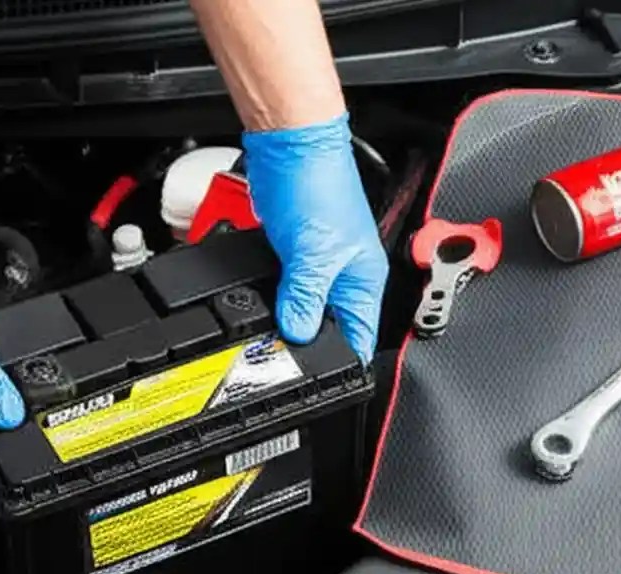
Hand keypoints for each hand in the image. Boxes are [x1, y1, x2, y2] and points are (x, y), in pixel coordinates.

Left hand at [242, 113, 388, 363]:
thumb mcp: (311, 254)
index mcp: (363, 280)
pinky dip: (271, 297)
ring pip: (303, 307)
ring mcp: (316, 262)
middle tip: (276, 362)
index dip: (339, 363)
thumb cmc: (315, 184)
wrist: (288, 144)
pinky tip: (257, 303)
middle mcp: (344, 275)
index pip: (358, 337)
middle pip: (328, 326)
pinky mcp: (291, 251)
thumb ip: (304, 298)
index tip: (314, 382)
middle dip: (305, 344)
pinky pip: (283, 286)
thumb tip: (296, 334)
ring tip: (265, 336)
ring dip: (286, 318)